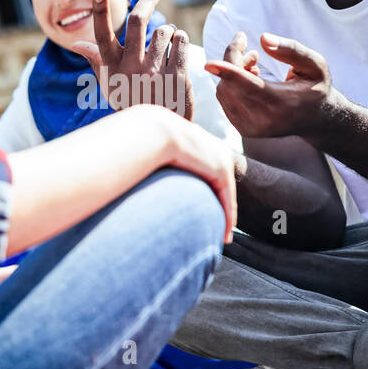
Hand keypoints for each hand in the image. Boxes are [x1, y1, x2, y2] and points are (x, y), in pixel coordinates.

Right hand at [71, 0, 194, 120]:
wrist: (160, 128)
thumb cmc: (131, 102)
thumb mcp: (110, 85)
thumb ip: (96, 61)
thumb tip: (77, 44)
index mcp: (113, 67)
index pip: (102, 35)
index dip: (99, 12)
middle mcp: (132, 67)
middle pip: (137, 20)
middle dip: (147, 0)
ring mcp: (155, 70)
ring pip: (164, 30)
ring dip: (167, 31)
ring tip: (166, 42)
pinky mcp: (177, 74)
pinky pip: (181, 40)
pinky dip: (180, 38)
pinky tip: (177, 47)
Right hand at [138, 105, 237, 241]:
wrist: (150, 132)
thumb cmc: (140, 144)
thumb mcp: (152, 153)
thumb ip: (154, 166)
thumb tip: (140, 183)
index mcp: (195, 141)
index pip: (205, 171)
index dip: (205, 193)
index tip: (200, 211)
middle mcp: (211, 146)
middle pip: (219, 182)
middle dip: (219, 206)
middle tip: (218, 229)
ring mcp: (218, 155)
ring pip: (225, 192)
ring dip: (224, 216)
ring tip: (222, 236)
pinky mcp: (221, 168)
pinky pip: (227, 197)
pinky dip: (226, 216)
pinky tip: (224, 233)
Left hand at [203, 32, 334, 137]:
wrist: (316, 119)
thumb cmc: (316, 86)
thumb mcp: (315, 64)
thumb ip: (291, 50)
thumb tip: (263, 38)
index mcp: (283, 104)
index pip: (250, 87)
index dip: (228, 73)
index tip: (209, 63)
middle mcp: (264, 120)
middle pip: (232, 84)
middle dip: (235, 60)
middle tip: (253, 52)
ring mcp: (252, 128)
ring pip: (224, 91)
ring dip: (232, 72)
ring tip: (254, 63)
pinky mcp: (243, 130)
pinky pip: (225, 100)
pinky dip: (231, 84)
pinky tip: (251, 78)